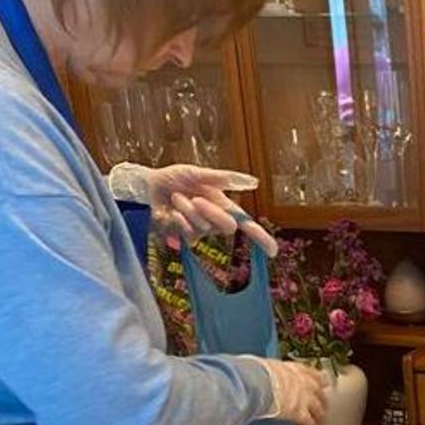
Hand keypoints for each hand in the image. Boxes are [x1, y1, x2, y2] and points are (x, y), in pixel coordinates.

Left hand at [107, 163, 277, 256]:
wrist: (151, 185)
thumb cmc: (177, 177)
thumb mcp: (198, 172)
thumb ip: (223, 178)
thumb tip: (254, 182)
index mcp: (225, 205)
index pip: (248, 225)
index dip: (262, 238)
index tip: (273, 251)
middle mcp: (216, 220)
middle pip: (228, 226)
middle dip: (213, 213)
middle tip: (197, 198)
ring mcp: (200, 230)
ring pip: (203, 227)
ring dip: (188, 210)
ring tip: (177, 197)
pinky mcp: (184, 236)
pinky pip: (187, 232)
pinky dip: (179, 219)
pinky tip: (172, 210)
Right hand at [259, 359, 329, 424]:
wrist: (262, 383)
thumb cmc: (262, 373)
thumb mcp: (271, 367)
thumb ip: (276, 371)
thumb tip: (267, 373)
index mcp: (298, 370)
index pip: (315, 374)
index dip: (320, 380)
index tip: (322, 382)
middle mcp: (306, 383)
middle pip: (321, 392)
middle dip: (322, 398)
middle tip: (323, 403)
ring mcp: (305, 399)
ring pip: (318, 408)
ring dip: (319, 413)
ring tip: (320, 418)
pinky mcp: (300, 413)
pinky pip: (309, 421)